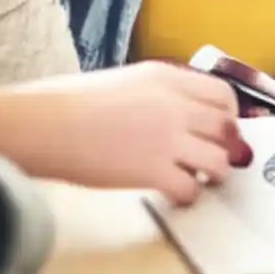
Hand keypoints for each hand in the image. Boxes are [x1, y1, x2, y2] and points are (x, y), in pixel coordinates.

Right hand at [0, 61, 251, 205]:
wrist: (46, 123)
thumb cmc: (69, 100)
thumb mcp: (124, 79)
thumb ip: (155, 92)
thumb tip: (170, 110)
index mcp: (167, 77)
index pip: (222, 93)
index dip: (228, 115)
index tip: (221, 128)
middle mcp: (175, 104)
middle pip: (227, 127)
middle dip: (228, 146)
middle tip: (217, 158)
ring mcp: (167, 137)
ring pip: (219, 160)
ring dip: (214, 173)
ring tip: (200, 180)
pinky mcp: (153, 169)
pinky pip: (190, 189)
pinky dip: (188, 196)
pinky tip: (175, 195)